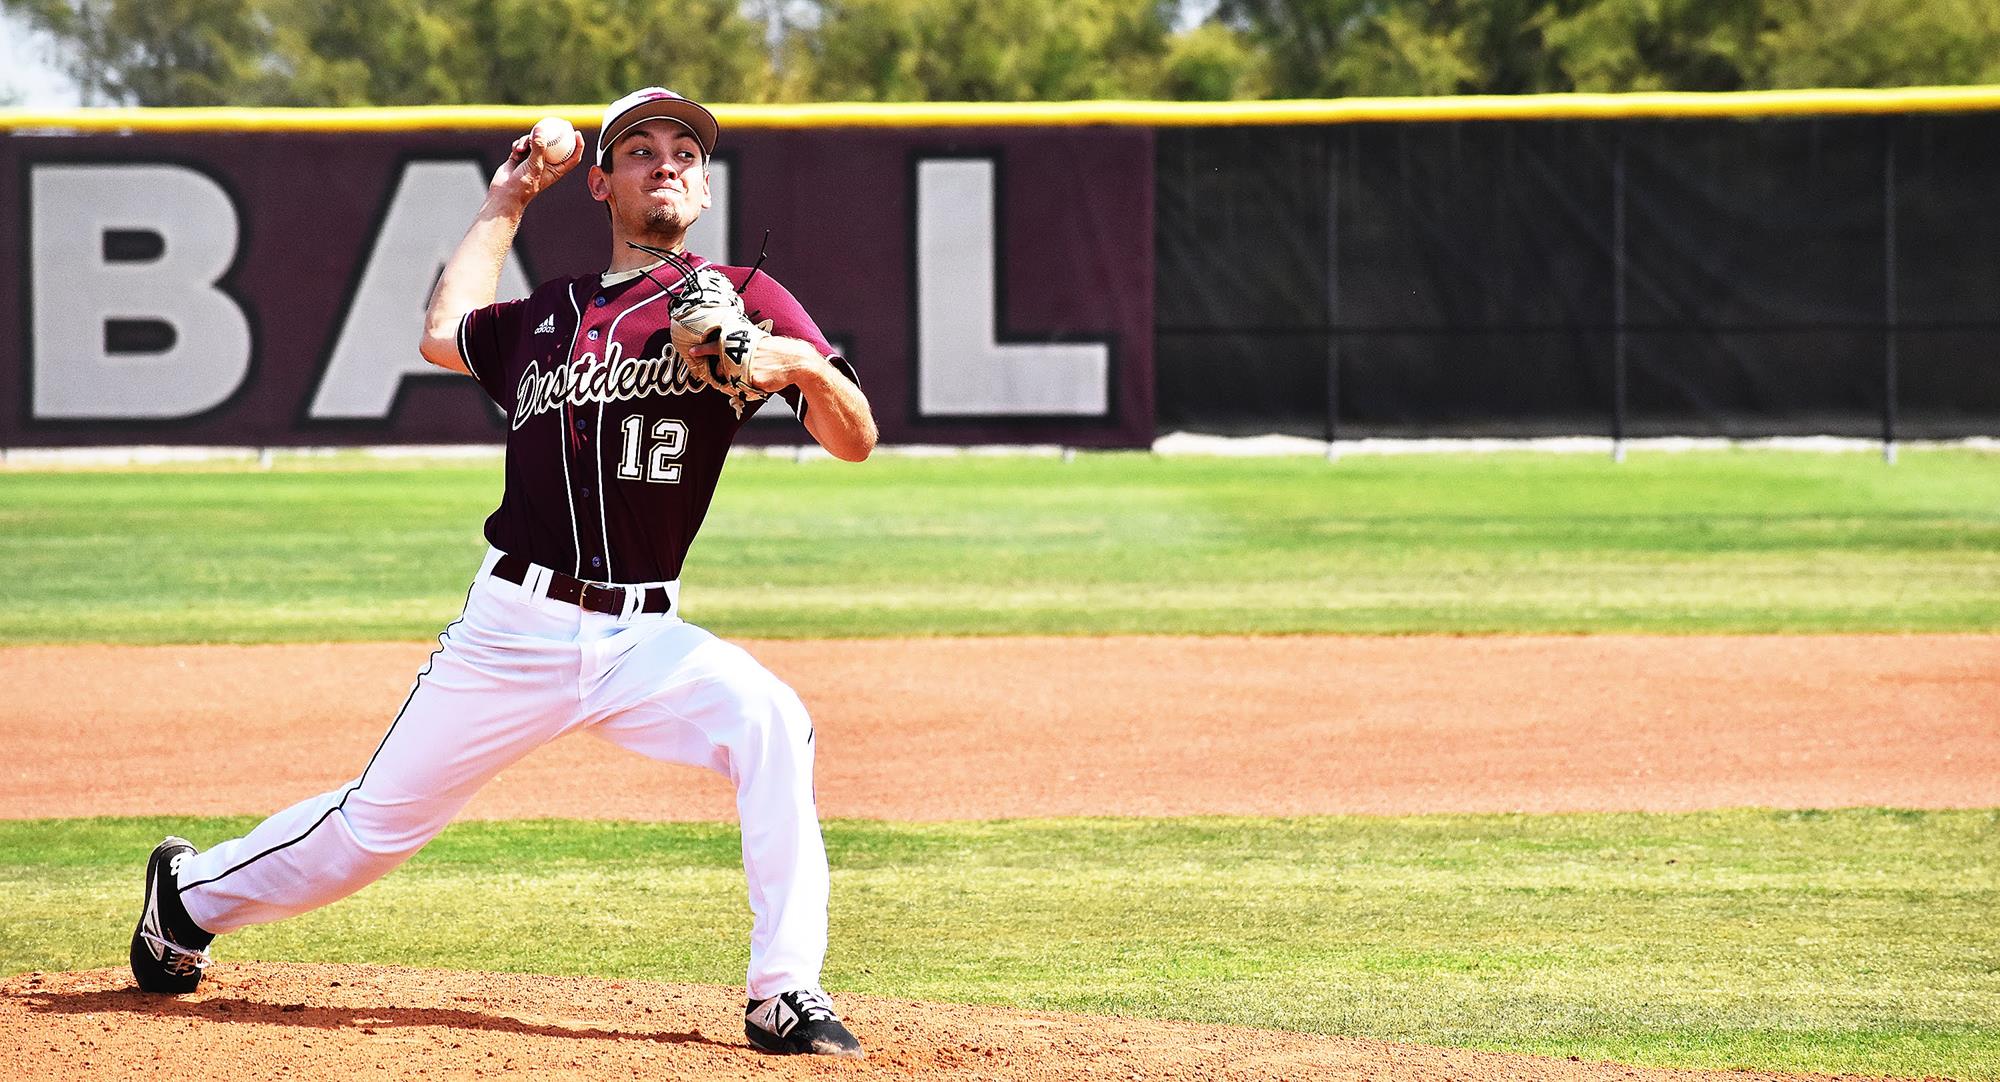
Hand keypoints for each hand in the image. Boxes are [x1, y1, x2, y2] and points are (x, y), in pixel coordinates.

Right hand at [488, 129, 582, 208]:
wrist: (505, 194)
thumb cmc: (524, 185)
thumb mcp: (534, 165)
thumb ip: (539, 147)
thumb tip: (541, 129)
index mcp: (556, 170)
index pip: (571, 157)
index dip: (577, 145)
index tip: (576, 132)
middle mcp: (546, 164)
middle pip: (554, 145)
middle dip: (554, 133)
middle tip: (556, 122)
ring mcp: (532, 160)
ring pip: (535, 142)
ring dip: (528, 141)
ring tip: (521, 148)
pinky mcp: (520, 157)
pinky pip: (522, 144)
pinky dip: (519, 145)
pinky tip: (515, 151)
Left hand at [687, 334, 831, 394]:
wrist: (799, 362)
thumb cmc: (780, 353)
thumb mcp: (762, 343)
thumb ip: (745, 348)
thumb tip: (729, 360)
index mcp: (746, 343)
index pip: (720, 344)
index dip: (705, 348)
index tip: (691, 350)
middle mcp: (745, 354)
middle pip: (723, 367)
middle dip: (722, 370)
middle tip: (720, 367)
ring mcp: (749, 367)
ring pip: (734, 379)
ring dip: (740, 380)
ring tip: (758, 373)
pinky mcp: (756, 380)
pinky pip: (747, 388)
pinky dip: (754, 388)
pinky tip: (766, 380)